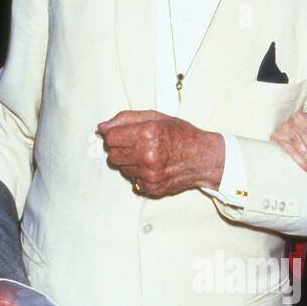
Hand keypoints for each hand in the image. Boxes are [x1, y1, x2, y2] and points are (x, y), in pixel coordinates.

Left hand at [97, 110, 223, 196]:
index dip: (115, 135)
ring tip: (147, 155)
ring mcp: (150, 174)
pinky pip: (132, 180)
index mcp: (148, 134)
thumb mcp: (156, 117)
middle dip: (120, 149)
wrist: (203, 159)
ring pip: (121, 169)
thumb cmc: (182, 136)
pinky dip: (139, 173)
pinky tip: (153, 166)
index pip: (111, 138)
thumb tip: (103, 127)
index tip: (124, 134)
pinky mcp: (151, 188)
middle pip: (112, 155)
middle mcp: (148, 155)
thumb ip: (126, 119)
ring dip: (129, 162)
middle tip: (136, 144)